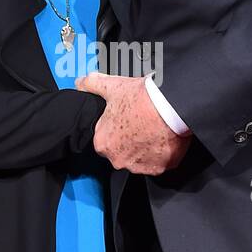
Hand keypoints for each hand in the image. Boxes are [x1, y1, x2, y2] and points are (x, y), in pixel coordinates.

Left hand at [75, 72, 192, 174]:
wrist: (170, 107)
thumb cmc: (141, 100)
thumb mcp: (111, 86)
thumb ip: (92, 84)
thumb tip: (81, 83)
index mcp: (103, 143)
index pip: (105, 140)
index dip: (116, 129)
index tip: (126, 120)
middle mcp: (119, 160)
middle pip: (123, 152)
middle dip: (131, 141)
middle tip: (141, 124)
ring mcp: (140, 166)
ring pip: (141, 158)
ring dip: (146, 148)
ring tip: (153, 129)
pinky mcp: (160, 168)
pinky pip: (159, 163)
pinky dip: (162, 153)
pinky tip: (163, 137)